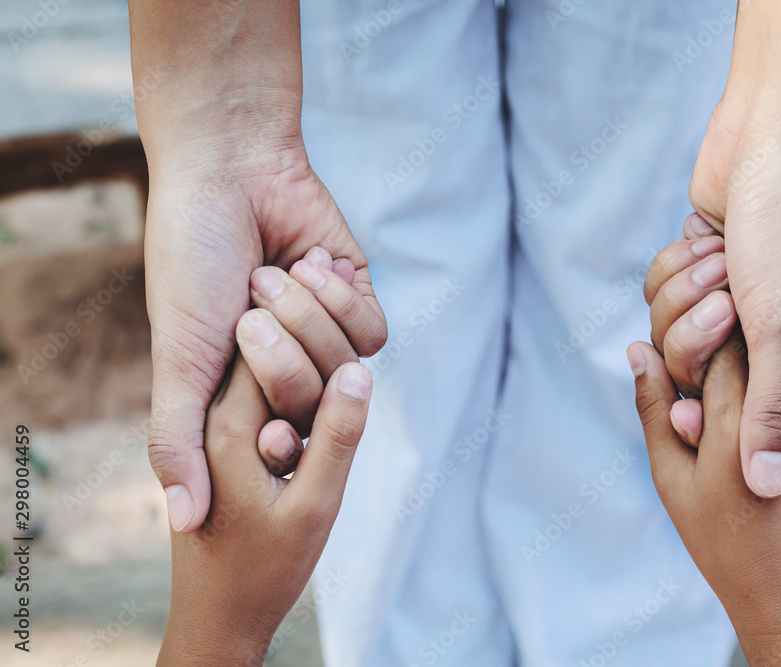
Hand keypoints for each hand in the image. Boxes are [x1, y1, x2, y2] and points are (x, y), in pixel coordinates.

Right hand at [145, 142, 386, 533]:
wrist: (231, 172)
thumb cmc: (192, 262)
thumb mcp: (178, 359)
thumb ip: (177, 440)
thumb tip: (187, 523)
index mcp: (240, 388)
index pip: (276, 447)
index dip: (277, 439)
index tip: (261, 417)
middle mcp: (287, 365)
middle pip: (317, 404)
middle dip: (284, 357)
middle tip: (247, 309)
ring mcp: (325, 334)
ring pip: (349, 369)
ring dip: (310, 319)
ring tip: (270, 274)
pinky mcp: (358, 301)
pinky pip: (374, 334)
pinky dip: (342, 300)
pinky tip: (311, 263)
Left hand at [156, 351, 371, 665]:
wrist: (216, 618)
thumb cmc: (266, 568)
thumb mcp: (317, 504)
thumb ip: (337, 436)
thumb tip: (358, 371)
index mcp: (228, 426)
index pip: (272, 341)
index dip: (314, 328)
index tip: (349, 337)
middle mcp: (209, 421)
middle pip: (262, 353)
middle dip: (308, 349)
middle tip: (349, 363)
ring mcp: (208, 435)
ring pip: (259, 377)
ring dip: (299, 377)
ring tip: (335, 390)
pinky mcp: (216, 450)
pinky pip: (255, 404)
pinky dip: (286, 402)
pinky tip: (311, 424)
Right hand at [626, 337, 780, 665]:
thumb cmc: (720, 542)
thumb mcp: (671, 479)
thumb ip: (654, 410)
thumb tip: (636, 349)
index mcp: (732, 431)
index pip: (716, 342)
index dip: (698, 325)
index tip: (688, 323)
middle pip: (759, 337)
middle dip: (733, 324)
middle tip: (714, 321)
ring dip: (771, 337)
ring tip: (748, 339)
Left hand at [681, 88, 780, 496]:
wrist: (774, 129)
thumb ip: (770, 411)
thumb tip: (766, 491)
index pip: (747, 410)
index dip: (714, 396)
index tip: (701, 380)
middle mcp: (777, 331)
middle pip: (697, 373)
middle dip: (694, 330)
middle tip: (726, 289)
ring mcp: (737, 298)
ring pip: (669, 332)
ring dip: (681, 290)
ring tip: (719, 253)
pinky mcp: (704, 269)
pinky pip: (659, 294)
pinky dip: (671, 265)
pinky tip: (703, 234)